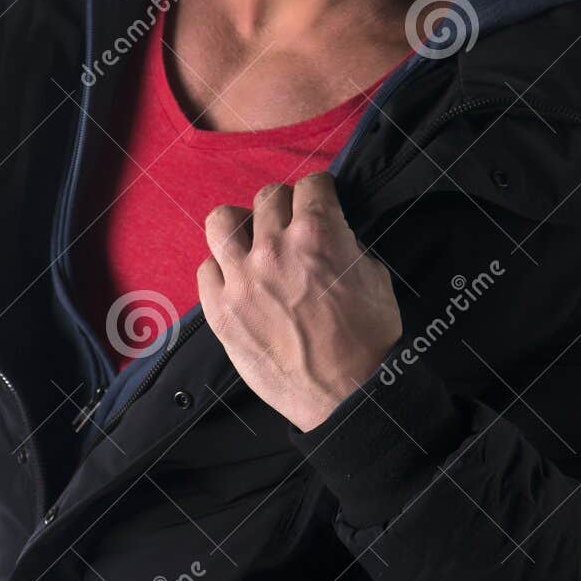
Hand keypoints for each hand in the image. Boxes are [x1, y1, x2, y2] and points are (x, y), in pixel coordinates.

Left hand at [196, 172, 402, 430]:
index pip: (310, 184)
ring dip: (241, 226)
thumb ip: (345, 246)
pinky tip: (238, 281)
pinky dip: (222, 270)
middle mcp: (273, 249)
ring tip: (253, 242)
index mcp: (318, 234)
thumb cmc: (368, 341)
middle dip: (285, 207)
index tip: (320, 202)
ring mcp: (241, 280)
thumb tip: (330, 235)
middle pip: (267, 197)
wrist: (347, 396)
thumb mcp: (374, 277)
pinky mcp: (220, 312)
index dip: (319, 192)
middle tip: (292, 227)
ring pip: (222, 221)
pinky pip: (205, 270)